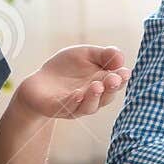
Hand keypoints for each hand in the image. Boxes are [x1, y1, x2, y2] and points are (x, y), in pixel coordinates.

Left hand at [14, 45, 129, 119]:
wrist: (40, 81)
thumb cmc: (67, 68)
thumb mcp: (86, 54)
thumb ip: (103, 54)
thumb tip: (120, 57)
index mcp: (103, 84)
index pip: (116, 83)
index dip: (121, 79)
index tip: (124, 72)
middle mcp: (92, 98)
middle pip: (106, 97)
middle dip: (111, 88)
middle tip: (113, 79)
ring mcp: (76, 106)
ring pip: (89, 106)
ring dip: (94, 97)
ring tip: (96, 86)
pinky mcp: (58, 108)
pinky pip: (67, 107)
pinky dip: (73, 102)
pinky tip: (77, 94)